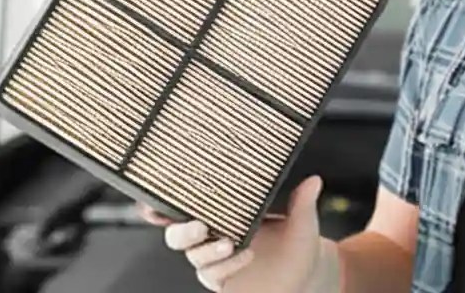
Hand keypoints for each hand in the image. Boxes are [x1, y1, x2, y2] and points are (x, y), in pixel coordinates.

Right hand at [137, 175, 338, 292]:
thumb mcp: (301, 217)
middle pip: (177, 236)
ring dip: (209, 250)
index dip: (160, 206)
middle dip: (183, 230)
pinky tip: (243, 256)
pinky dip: (225, 267)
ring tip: (231, 244)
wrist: (307, 271)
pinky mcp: (224, 281)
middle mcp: (210, 236)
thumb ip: (302, 202)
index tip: (149, 200)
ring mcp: (215, 260)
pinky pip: (212, 277)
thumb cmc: (296, 238)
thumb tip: (314, 182)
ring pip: (195, 258)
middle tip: (201, 224)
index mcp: (219, 211)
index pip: (181, 208)